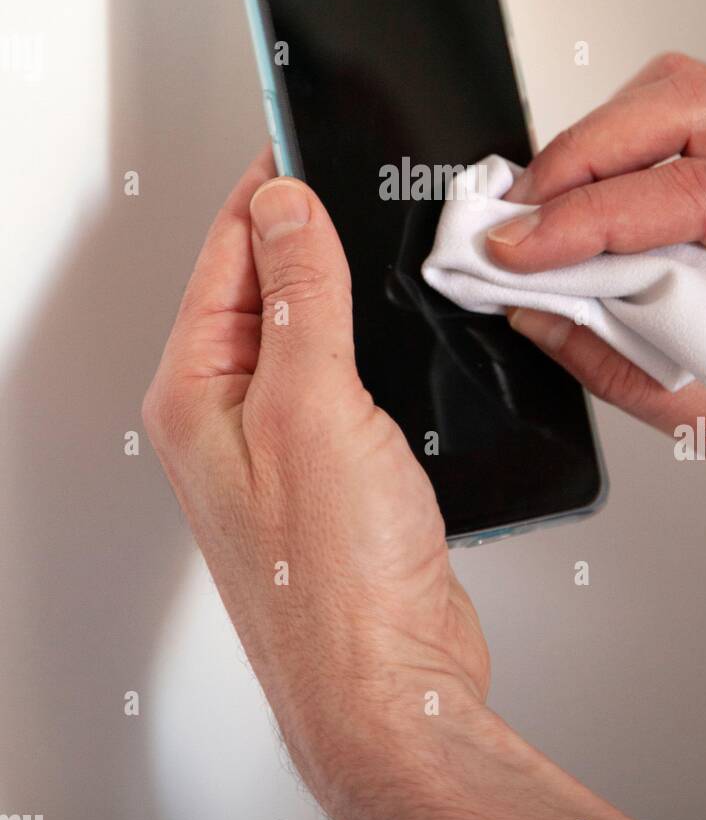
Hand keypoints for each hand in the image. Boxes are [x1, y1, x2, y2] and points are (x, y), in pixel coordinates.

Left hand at [143, 150, 642, 819]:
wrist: (389, 681)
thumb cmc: (333, 582)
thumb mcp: (313, 406)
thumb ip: (298, 297)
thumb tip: (283, 205)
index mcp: (195, 393)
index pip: (223, 255)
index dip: (265, 189)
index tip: (300, 137)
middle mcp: (225, 418)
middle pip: (257, 286)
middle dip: (304, 230)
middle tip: (349, 178)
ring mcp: (275, 445)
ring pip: (301, 330)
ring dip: (338, 286)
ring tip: (376, 240)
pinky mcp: (325, 468)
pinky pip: (336, 375)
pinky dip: (365, 341)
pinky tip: (396, 330)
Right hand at [488, 53, 705, 503]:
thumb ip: (635, 374)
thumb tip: (541, 316)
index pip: (693, 191)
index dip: (587, 216)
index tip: (515, 250)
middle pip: (684, 102)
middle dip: (581, 153)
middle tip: (516, 222)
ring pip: (683, 94)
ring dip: (601, 145)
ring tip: (550, 215)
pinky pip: (691, 125)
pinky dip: (627, 155)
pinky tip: (599, 208)